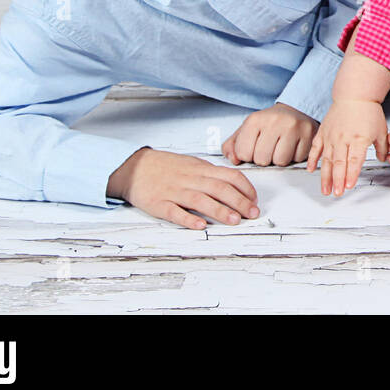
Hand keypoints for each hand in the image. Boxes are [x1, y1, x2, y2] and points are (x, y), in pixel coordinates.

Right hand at [107, 148, 259, 229]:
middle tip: (253, 213)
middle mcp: (190, 179)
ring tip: (234, 220)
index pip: (230, 176)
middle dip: (240, 201)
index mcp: (201, 169)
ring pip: (201, 200)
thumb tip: (234, 184)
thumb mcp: (192, 164)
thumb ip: (211, 174)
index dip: (246, 188)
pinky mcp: (159, 204)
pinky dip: (188, 219)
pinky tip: (200, 226)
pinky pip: (175, 212)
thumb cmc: (166, 166)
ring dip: (220, 211)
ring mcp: (175, 192)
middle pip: (220, 188)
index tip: (255, 200)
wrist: (134, 167)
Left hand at [222, 102, 317, 165]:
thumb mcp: (247, 129)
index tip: (252, 148)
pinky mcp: (308, 134)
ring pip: (280, 161)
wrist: (295, 110)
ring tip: (279, 148)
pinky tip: (292, 146)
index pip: (243, 153)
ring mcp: (293, 127)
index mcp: (255, 120)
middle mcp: (274, 121)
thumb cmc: (270, 123)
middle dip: (263, 158)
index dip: (247, 156)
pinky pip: (297, 159)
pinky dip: (294, 157)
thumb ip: (232, 145)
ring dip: (279, 159)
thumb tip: (233, 159)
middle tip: (267, 148)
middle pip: (262, 159)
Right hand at [306, 99, 387, 195]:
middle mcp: (343, 138)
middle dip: (338, 181)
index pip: (354, 160)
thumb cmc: (368, 110)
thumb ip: (382, 147)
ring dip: (325, 176)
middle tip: (337, 193)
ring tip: (325, 189)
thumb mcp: (381, 130)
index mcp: (359, 138)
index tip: (349, 186)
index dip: (351, 175)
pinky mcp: (323, 132)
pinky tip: (311, 170)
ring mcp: (331, 136)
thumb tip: (383, 158)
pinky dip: (312, 160)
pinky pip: (316, 148)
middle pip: (339, 163)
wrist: (354, 94)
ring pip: (326, 160)